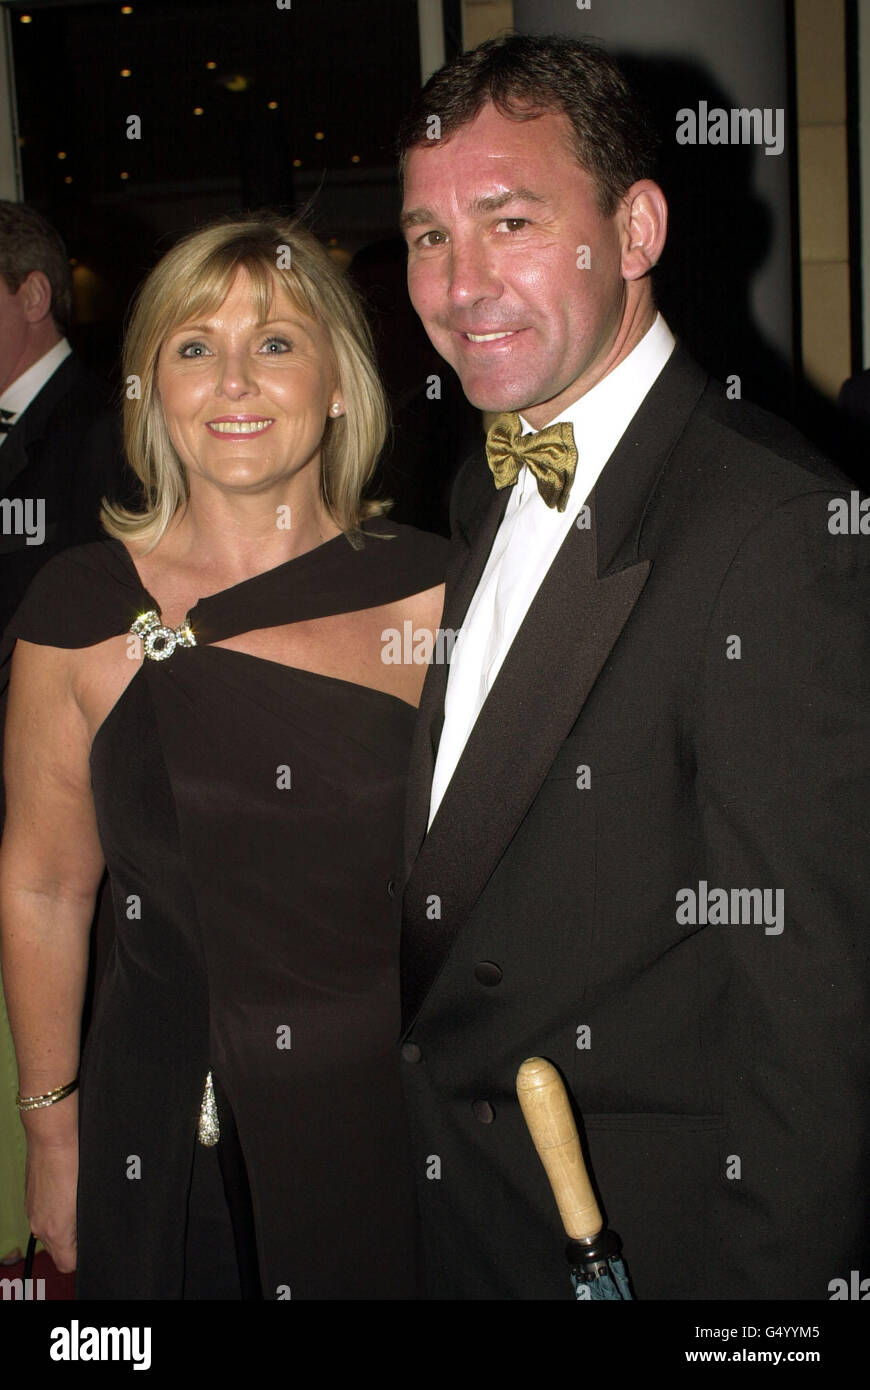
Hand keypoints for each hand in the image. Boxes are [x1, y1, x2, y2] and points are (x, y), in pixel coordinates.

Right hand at [25, 1135, 77, 1273]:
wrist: (52, 1138)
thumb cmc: (75, 1163)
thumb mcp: (88, 1198)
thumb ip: (85, 1222)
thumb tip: (89, 1232)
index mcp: (55, 1231)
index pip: (67, 1264)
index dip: (82, 1257)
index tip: (91, 1243)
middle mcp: (39, 1226)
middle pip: (56, 1250)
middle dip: (72, 1243)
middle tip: (88, 1223)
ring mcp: (32, 1211)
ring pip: (48, 1232)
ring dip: (62, 1227)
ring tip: (78, 1206)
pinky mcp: (30, 1198)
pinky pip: (42, 1215)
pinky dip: (53, 1212)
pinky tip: (66, 1194)